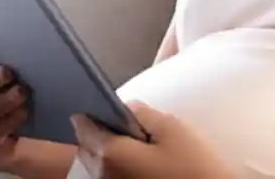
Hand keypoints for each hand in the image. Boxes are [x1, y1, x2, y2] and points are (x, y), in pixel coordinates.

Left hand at [70, 102, 235, 178]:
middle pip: (86, 147)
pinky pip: (110, 177)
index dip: (90, 110)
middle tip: (120, 121)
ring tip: (133, 141)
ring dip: (107, 150)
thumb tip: (127, 106)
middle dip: (97, 131)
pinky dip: (117, 166)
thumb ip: (144, 114)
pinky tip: (139, 161)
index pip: (82, 126)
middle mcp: (103, 176)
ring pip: (98, 165)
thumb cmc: (192, 168)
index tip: (101, 102)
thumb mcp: (173, 129)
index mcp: (111, 153)